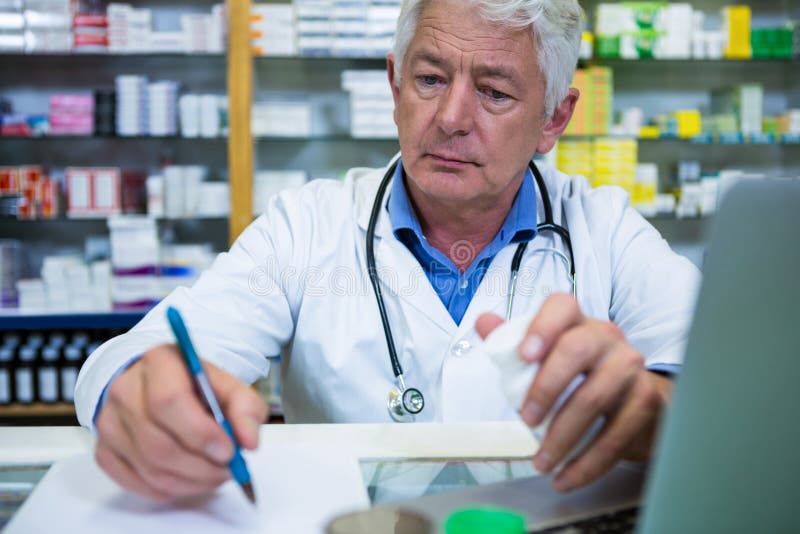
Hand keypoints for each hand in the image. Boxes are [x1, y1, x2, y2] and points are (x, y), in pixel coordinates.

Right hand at [94, 344, 267, 501]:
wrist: (158, 385)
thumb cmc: (195, 386)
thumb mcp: (228, 386)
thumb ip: (246, 409)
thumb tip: (249, 442)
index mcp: (159, 362)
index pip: (169, 401)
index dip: (200, 433)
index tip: (228, 450)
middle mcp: (125, 390)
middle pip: (158, 443)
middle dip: (201, 466)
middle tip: (228, 470)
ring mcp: (109, 422)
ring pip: (149, 468)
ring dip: (190, 481)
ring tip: (214, 474)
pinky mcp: (104, 450)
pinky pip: (136, 483)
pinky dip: (169, 490)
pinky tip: (189, 479)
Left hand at [476, 294, 671, 492]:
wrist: (639, 399)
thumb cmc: (582, 375)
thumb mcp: (546, 357)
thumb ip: (512, 340)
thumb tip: (484, 323)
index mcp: (577, 322)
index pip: (561, 307)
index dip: (542, 326)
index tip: (524, 355)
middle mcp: (606, 338)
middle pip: (575, 350)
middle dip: (544, 388)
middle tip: (526, 420)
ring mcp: (630, 368)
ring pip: (593, 398)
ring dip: (561, 437)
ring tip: (541, 461)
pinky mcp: (646, 401)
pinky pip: (615, 435)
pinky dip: (587, 463)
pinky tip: (567, 477)